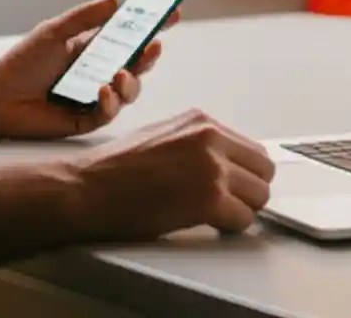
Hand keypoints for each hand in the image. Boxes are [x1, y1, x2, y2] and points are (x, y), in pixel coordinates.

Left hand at [0, 0, 179, 139]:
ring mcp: (95, 97)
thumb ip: (85, 17)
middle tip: (154, 45)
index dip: (152, 26)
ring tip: (121, 74)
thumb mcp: (54, 32)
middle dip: (150, 56)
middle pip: (137, 65)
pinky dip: (111, 101)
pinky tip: (103, 91)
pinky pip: (109, 112)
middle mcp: (99, 73)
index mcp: (94, 49)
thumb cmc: (22, 63)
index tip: (172, 12)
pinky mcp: (86, 118)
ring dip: (131, 82)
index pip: (129, 37)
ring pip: (129, 91)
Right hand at [68, 110, 275, 238]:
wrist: (86, 188)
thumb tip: (226, 163)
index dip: (243, 173)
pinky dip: (230, 227)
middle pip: (264, 170)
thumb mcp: (163, 136)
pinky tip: (208, 225)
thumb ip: (198, 144)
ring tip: (214, 215)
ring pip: (259, 195)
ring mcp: (211, 167)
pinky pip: (244, 219)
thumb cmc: (114, 169)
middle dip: (249, 191)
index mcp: (201, 121)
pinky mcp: (209, 197)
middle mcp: (210, 138)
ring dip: (241, 209)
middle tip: (228, 205)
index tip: (232, 187)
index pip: (250, 149)